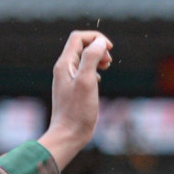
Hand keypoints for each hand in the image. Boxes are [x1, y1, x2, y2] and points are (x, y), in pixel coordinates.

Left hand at [39, 30, 114, 169]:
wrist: (68, 135)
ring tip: (107, 67)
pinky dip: (94, 70)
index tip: (110, 48)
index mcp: (65, 64)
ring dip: (97, 58)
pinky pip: (83, 71)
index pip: (78, 38)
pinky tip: (99, 80)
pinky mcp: (72, 89)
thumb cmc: (78, 112)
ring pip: (82, 59)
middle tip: (109, 61)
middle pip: (80, 46)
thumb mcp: (87, 82)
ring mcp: (67, 79)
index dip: (95, 38)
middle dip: (97, 47)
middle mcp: (64, 69)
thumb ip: (91, 59)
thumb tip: (100, 43)